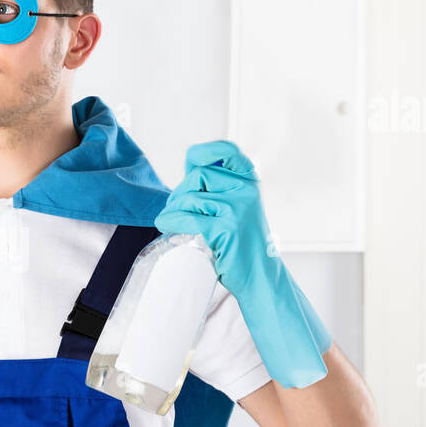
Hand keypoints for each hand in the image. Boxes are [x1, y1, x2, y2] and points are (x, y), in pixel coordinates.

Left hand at [153, 140, 270, 297]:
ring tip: (170, 221)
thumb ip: (218, 184)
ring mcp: (238, 208)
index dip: (205, 151)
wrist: (259, 276)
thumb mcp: (236, 205)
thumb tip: (191, 162)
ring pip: (190, 196)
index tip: (192, 162)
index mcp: (250, 180)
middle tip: (174, 209)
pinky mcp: (227, 228)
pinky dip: (171, 221)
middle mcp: (247, 189)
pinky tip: (166, 225)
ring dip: (172, 209)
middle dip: (179, 192)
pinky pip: (188, 217)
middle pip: (199, 175)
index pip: (227, 150)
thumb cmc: (240, 241)